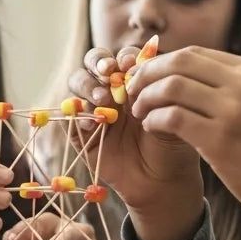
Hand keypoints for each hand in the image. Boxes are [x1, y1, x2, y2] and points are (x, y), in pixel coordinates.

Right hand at [65, 46, 203, 215]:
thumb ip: (155, 89)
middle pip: (93, 62)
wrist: (162, 182)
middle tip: (108, 72)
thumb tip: (134, 66)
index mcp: (134, 81)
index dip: (122, 57)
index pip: (121, 57)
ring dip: (87, 85)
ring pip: (77, 83)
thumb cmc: (172, 145)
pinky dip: (76, 116)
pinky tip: (92, 124)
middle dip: (98, 62)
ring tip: (103, 100)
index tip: (130, 66)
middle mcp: (111, 90)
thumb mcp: (171, 113)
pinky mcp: (80, 134)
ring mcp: (94, 110)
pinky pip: (68, 118)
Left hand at [127, 46, 240, 239]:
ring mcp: (232, 110)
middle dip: (147, 75)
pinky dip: (155, 120)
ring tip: (141, 113)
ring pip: (170, 86)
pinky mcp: (220, 139)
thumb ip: (227, 86)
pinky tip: (152, 128)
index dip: (161, 63)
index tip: (146, 79)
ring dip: (146, 98)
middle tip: (133, 92)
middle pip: (177, 62)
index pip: (192, 52)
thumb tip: (181, 75)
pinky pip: (172, 117)